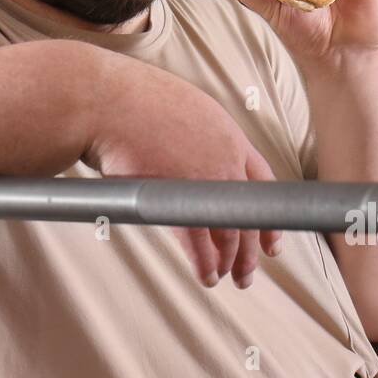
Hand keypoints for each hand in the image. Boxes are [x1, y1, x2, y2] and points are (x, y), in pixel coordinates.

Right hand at [83, 53, 281, 288]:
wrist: (106, 101)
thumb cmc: (128, 100)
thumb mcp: (180, 107)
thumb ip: (195, 136)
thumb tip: (187, 155)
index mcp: (228, 133)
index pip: (262, 182)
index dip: (269, 214)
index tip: (270, 239)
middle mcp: (225, 157)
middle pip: (249, 214)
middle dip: (250, 250)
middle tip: (247, 271)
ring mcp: (206, 180)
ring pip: (229, 232)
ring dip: (229, 261)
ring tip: (226, 277)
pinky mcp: (180, 200)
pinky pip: (200, 242)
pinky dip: (204, 264)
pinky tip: (205, 275)